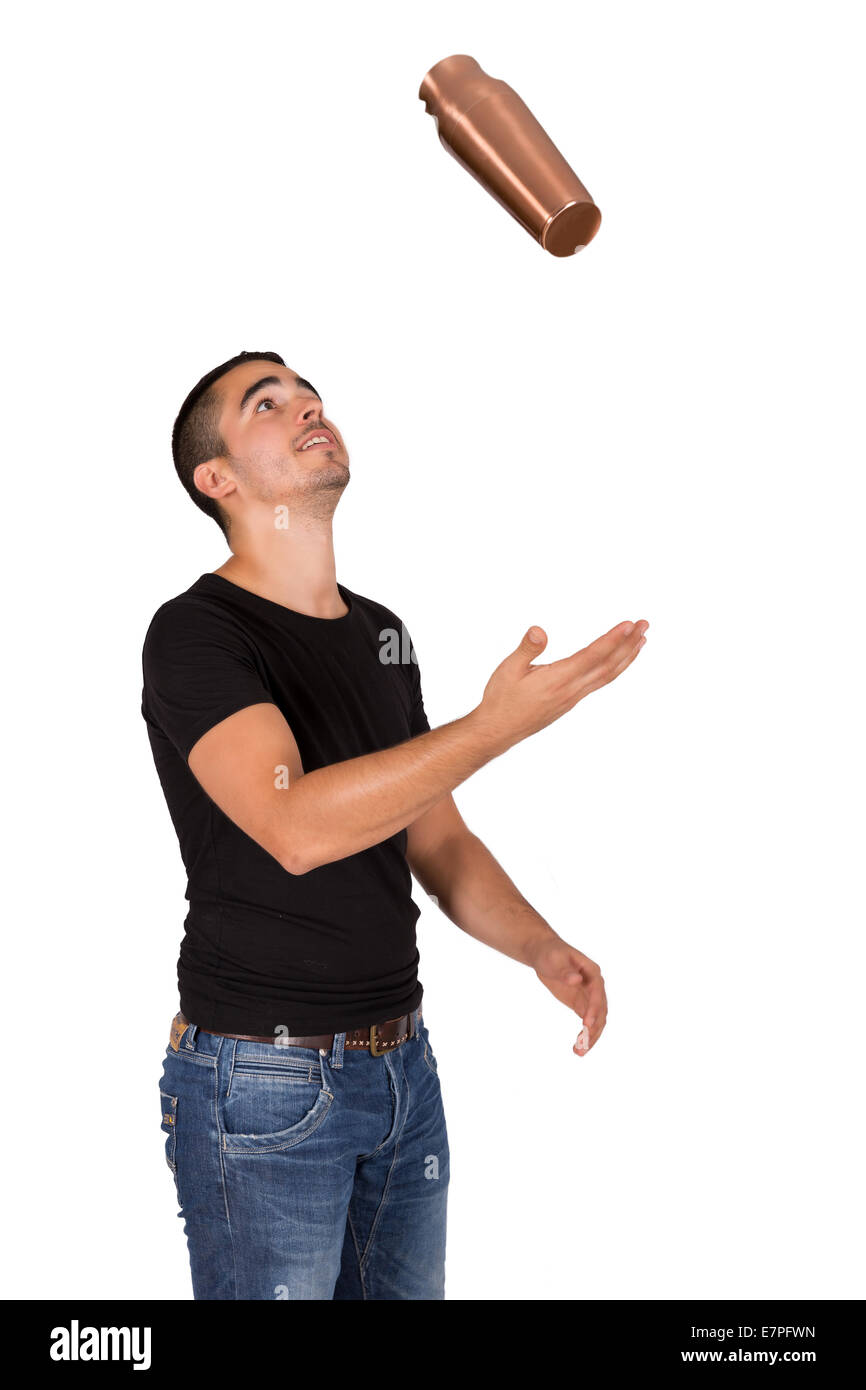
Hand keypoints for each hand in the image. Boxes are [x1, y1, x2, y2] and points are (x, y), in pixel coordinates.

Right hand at [475, 618, 647, 754]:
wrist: (497, 731)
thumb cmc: (500, 699)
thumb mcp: (507, 670)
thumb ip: (527, 649)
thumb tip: (539, 630)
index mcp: (558, 680)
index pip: (592, 656)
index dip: (613, 639)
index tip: (629, 624)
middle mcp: (571, 690)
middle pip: (609, 665)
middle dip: (629, 643)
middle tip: (645, 623)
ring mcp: (573, 697)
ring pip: (608, 675)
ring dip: (627, 656)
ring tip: (642, 639)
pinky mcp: (571, 701)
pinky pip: (600, 682)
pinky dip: (615, 668)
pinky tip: (618, 661)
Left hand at [530, 936, 607, 1055]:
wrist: (543, 953)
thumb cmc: (549, 952)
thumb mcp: (554, 959)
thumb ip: (565, 971)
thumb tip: (576, 980)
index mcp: (592, 972)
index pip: (597, 993)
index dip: (594, 1009)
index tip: (586, 1024)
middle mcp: (595, 986)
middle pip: (601, 1010)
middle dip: (593, 1029)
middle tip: (582, 1046)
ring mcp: (589, 996)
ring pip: (596, 1020)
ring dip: (591, 1037)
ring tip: (579, 1052)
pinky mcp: (581, 1004)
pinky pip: (587, 1022)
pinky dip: (585, 1035)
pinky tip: (578, 1047)